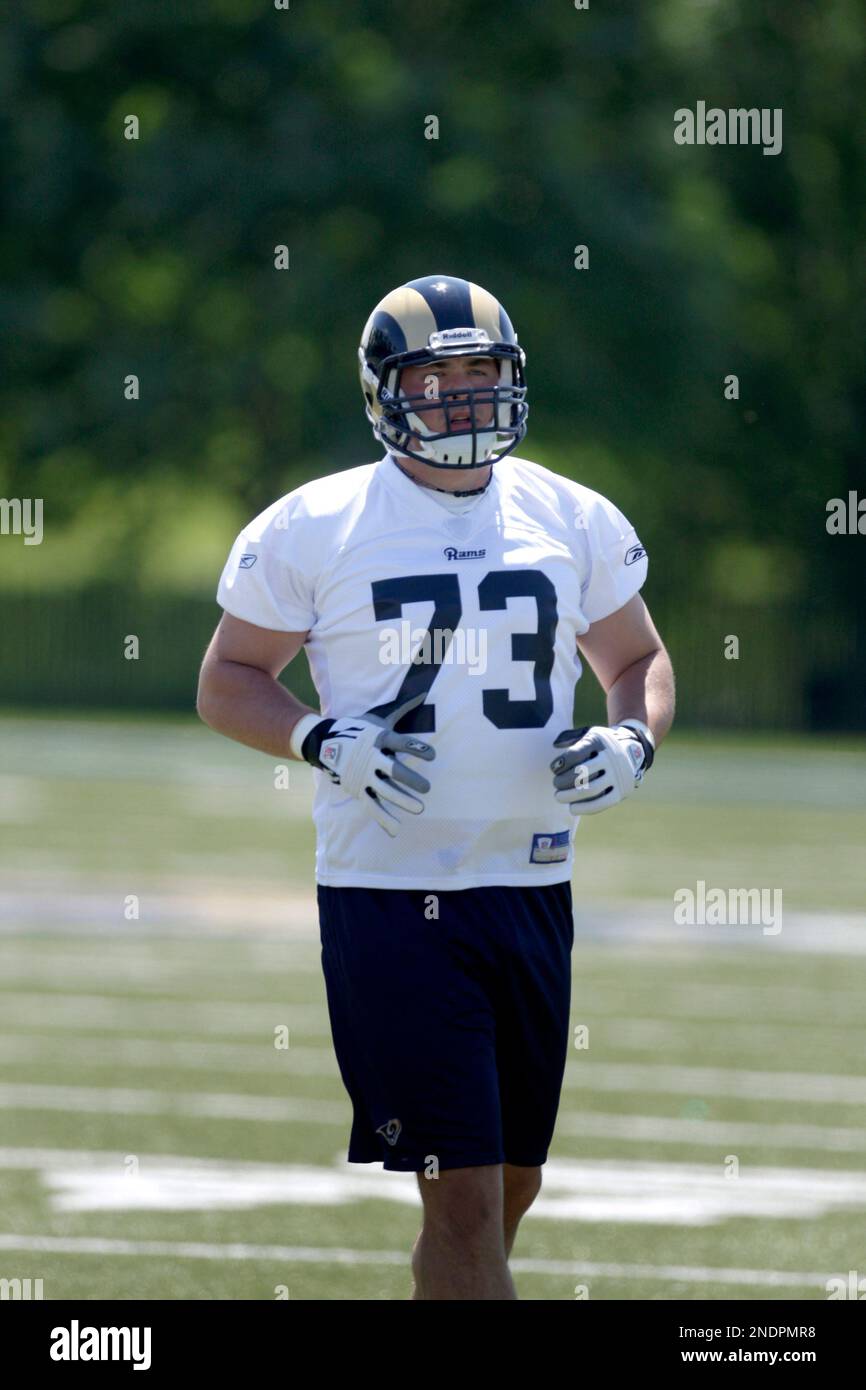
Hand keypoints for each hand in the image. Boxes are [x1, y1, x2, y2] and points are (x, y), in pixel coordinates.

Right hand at [296, 693, 434, 836]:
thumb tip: (423, 693)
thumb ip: (402, 709)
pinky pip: (372, 805)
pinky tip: (397, 829)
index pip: (401, 743)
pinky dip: (383, 818)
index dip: (416, 748)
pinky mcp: (357, 788)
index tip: (432, 755)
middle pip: (393, 770)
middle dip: (410, 780)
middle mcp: (372, 757)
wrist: (324, 742)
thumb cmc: (359, 728)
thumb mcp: (379, 716)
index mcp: (379, 737)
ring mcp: (364, 775)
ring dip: (402, 800)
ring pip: (385, 790)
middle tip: (427, 788)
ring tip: (420, 808)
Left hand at [550, 720, 653, 815]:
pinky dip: (585, 808)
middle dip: (562, 782)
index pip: (574, 755)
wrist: (633, 750)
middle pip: (581, 774)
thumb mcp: (590, 734)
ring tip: (559, 797)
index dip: (560, 764)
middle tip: (556, 785)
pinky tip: (572, 808)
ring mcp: (617, 775)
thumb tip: (555, 745)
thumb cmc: (602, 745)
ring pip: (590, 790)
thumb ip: (571, 738)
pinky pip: (602, 803)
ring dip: (570, 796)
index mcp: (599, 742)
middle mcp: (610, 758)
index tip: (554, 769)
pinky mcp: (622, 790)